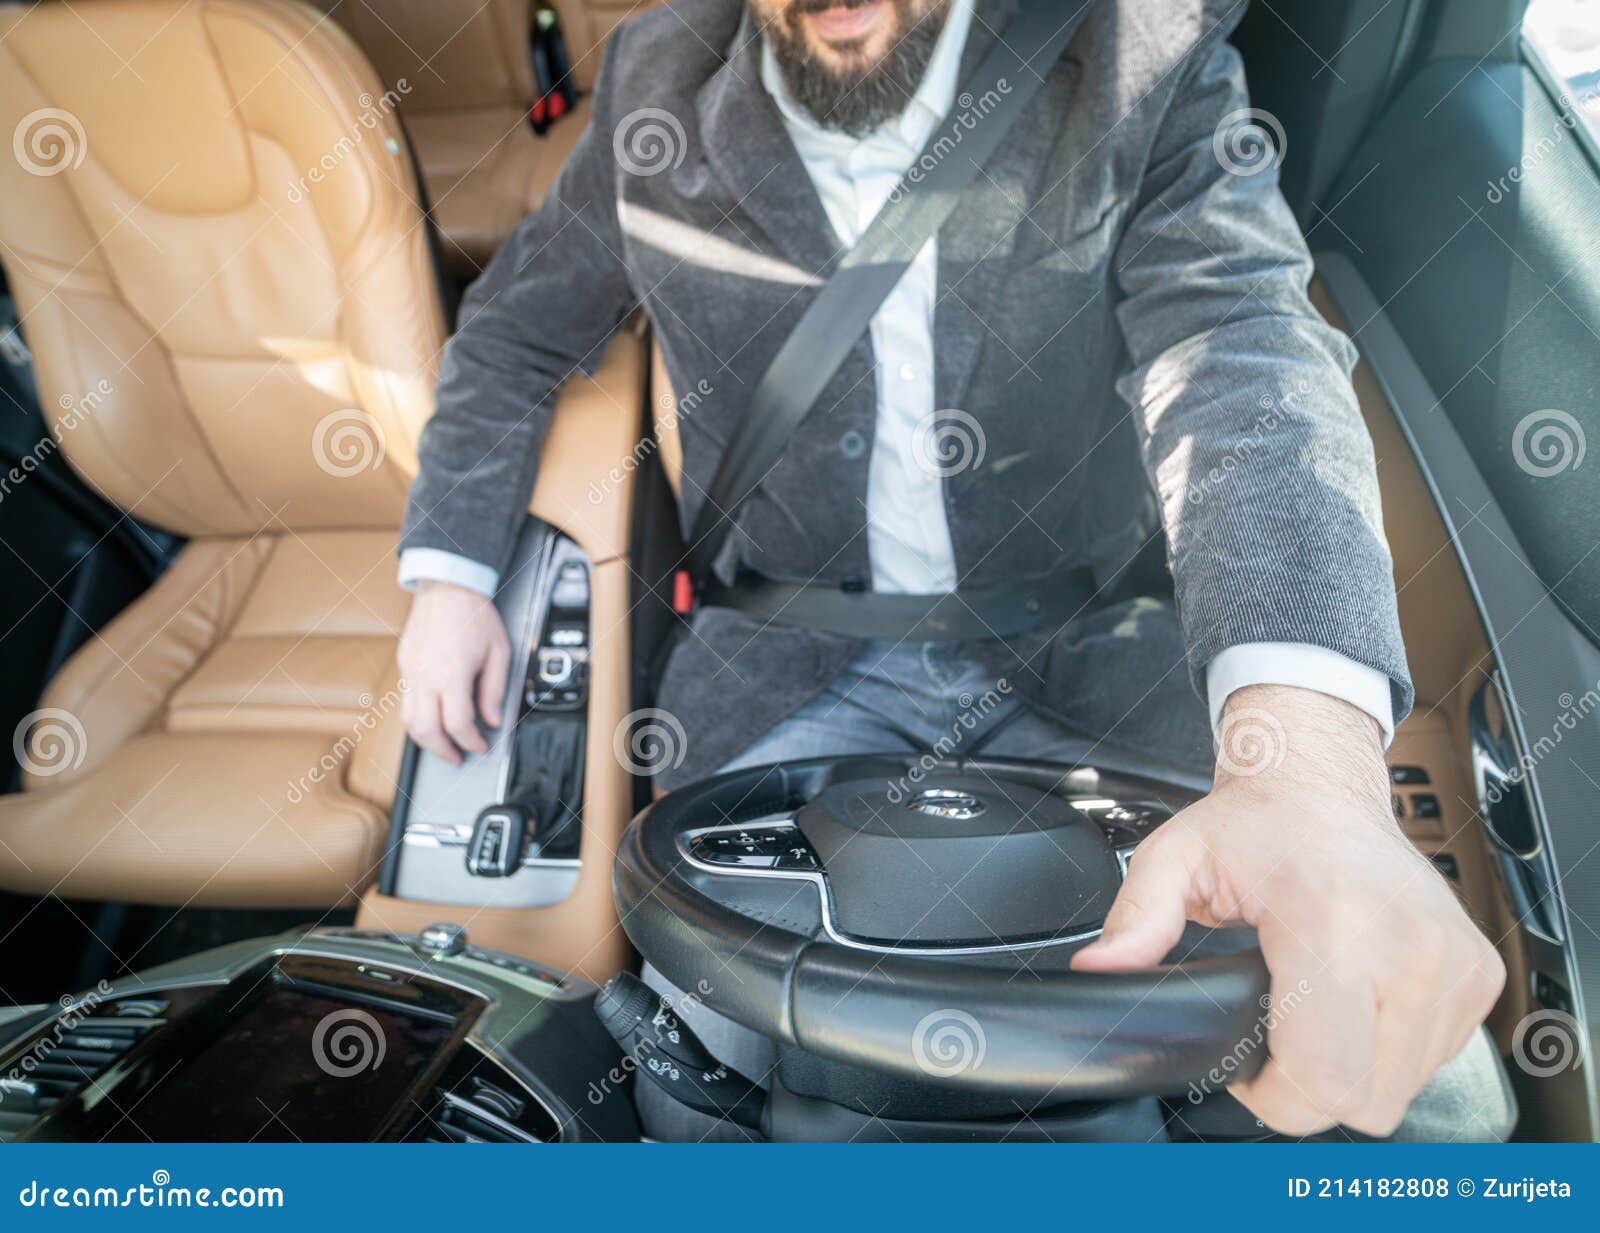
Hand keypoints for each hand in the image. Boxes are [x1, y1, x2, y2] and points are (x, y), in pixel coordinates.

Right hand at [397, 580, 510, 764]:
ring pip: (408, 721)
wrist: (449, 587)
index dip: (471, 742)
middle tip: (458, 757)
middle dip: (443, 751)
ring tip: (443, 746)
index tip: (481, 747)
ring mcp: (411, 671)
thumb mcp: (499, 653)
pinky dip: (417, 719)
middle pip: (427, 730)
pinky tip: (432, 720)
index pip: (459, 724)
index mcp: (452, 674)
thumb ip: (494, 690)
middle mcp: (426, 676)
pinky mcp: (404, 665)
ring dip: (425, 740)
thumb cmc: (475, 615)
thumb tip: (492, 719)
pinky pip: (405, 701)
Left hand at [1072, 684, 1504, 1136]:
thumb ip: (1135, 921)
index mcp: (1337, 928)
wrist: (1323, 784)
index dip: (1273, 1094)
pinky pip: (1431, 1060)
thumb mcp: (1174, 859)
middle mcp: (1411, 952)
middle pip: (1362, 1101)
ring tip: (1313, 1007)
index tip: (1246, 1063)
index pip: (1323, 1079)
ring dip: (1351, 1069)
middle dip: (1307, 1088)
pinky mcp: (1479, 976)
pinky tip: (1354, 1001)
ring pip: (1400, 1091)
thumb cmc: (1257, 823)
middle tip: (1274, 1032)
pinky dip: (1388, 1050)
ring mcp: (1456, 967)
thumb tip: (1101, 970)